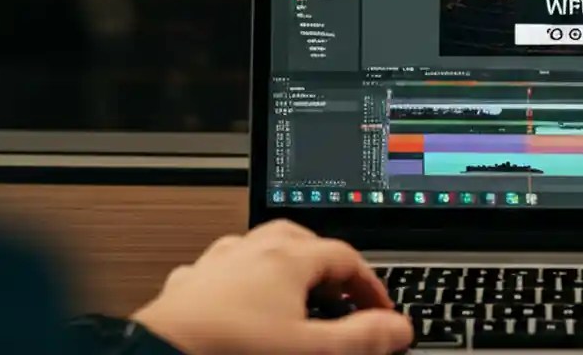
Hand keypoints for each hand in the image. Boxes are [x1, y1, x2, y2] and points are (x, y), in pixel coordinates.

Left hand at [132, 220, 411, 354]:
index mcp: (286, 259)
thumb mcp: (312, 351)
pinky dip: (238, 284)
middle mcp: (249, 252)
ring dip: (283, 266)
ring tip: (295, 293)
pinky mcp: (185, 289)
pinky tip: (239, 305)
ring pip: (257, 249)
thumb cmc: (229, 352)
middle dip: (327, 264)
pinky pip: (218, 273)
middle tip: (343, 295)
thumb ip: (362, 339)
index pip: (345, 257)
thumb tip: (397, 329)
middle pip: (302, 239)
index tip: (381, 313)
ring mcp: (213, 267)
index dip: (371, 285)